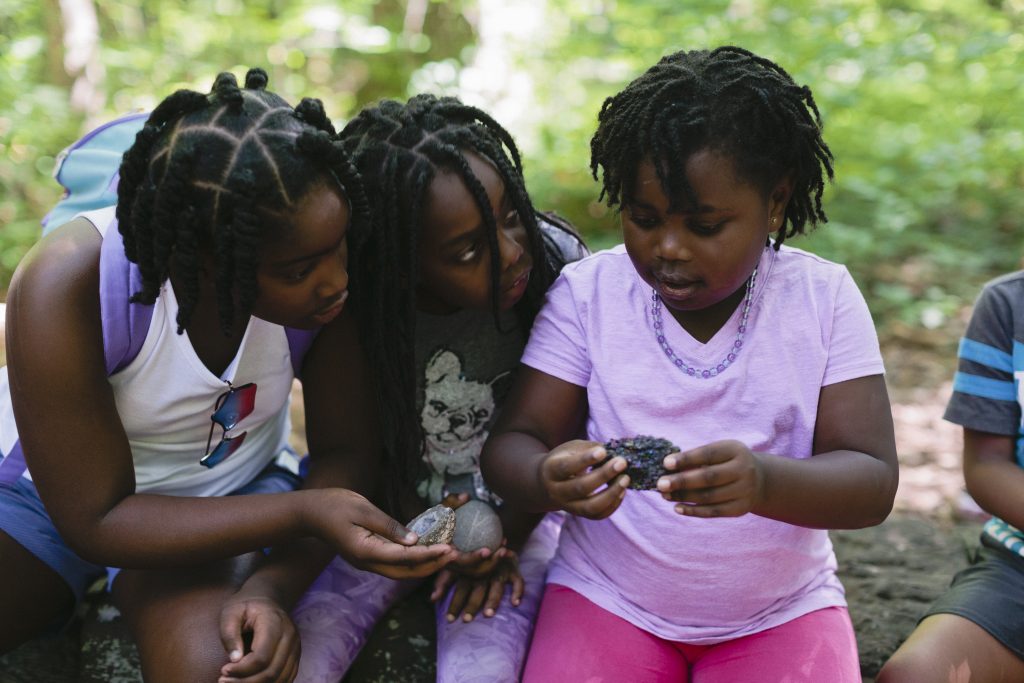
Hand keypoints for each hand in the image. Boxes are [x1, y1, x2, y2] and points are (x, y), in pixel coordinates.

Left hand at [218, 595, 298, 682]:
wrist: (267, 598)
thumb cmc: (246, 606)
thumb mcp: (230, 612)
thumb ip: (230, 634)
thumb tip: (235, 659)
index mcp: (274, 623)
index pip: (261, 657)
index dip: (241, 670)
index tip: (223, 671)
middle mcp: (290, 637)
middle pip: (271, 672)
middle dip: (246, 682)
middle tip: (223, 681)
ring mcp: (295, 648)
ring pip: (280, 679)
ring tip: (235, 682)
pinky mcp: (295, 657)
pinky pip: (285, 679)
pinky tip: (250, 682)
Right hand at [308, 488, 455, 578]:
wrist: (309, 513)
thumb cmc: (334, 505)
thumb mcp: (363, 509)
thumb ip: (389, 526)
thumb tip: (415, 540)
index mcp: (366, 551)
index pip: (404, 558)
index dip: (429, 554)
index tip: (450, 549)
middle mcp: (367, 562)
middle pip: (406, 572)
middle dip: (432, 566)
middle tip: (455, 555)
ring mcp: (366, 562)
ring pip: (401, 571)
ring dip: (424, 565)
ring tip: (446, 555)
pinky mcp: (368, 556)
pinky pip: (394, 564)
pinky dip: (412, 560)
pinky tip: (426, 550)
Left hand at [431, 553, 524, 622]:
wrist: (492, 534)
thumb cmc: (470, 554)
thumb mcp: (455, 566)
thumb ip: (443, 582)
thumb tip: (432, 599)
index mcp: (469, 571)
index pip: (460, 590)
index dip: (454, 604)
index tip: (449, 619)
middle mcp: (484, 572)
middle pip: (477, 591)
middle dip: (471, 605)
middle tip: (466, 620)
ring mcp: (499, 570)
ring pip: (496, 587)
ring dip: (492, 601)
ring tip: (487, 614)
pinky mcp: (513, 568)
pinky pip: (518, 580)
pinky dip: (518, 591)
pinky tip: (515, 603)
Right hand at [538, 440, 628, 518]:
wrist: (546, 483)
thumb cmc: (564, 459)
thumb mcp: (570, 448)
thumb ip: (589, 448)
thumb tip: (614, 452)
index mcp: (551, 470)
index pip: (567, 467)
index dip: (585, 460)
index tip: (603, 451)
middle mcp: (556, 491)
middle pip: (581, 487)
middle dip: (604, 475)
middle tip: (622, 462)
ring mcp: (567, 506)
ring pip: (590, 507)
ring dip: (611, 493)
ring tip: (625, 478)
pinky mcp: (579, 514)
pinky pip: (598, 515)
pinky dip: (613, 504)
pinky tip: (621, 490)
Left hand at [656, 439, 764, 517]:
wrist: (759, 480)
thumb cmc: (727, 462)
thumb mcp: (718, 453)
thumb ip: (696, 459)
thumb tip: (667, 468)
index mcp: (735, 450)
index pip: (708, 454)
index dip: (686, 459)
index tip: (666, 463)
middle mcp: (743, 470)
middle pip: (709, 477)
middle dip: (682, 481)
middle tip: (660, 484)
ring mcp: (744, 491)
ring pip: (709, 497)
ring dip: (683, 497)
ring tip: (665, 495)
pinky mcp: (740, 509)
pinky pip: (713, 512)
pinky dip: (693, 511)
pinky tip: (678, 508)